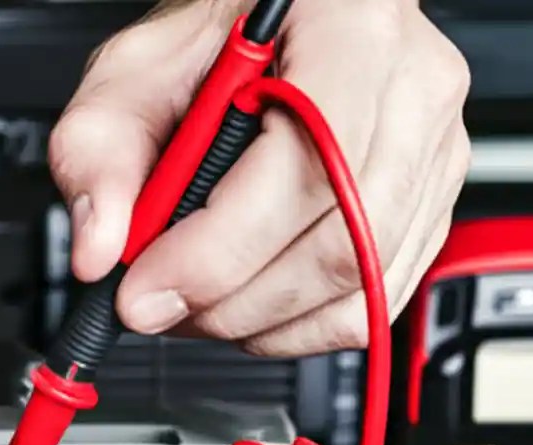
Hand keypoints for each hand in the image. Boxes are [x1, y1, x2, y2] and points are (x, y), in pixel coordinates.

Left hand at [49, 0, 470, 355]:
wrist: (269, 36)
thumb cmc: (214, 42)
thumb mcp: (132, 75)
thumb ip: (98, 154)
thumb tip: (98, 246)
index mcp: (350, 26)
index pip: (306, 166)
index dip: (221, 249)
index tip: (149, 286)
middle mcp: (410, 87)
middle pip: (341, 241)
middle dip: (231, 299)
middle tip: (157, 305)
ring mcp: (433, 151)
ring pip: (359, 286)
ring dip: (258, 321)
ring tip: (192, 303)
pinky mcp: (428, 208)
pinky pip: (372, 303)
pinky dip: (295, 326)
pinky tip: (243, 302)